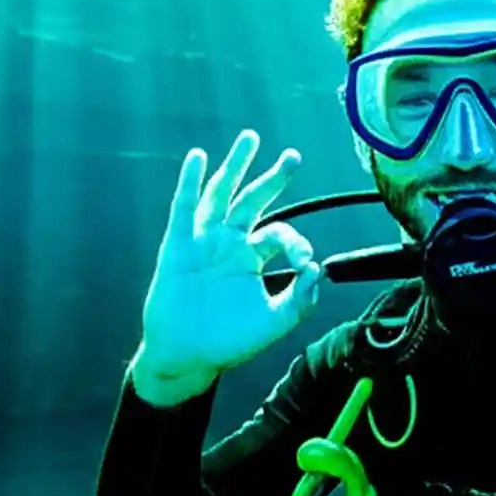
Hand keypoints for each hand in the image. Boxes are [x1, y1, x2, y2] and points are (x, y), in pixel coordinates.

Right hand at [131, 129, 322, 405]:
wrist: (187, 358)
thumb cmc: (228, 341)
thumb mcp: (272, 323)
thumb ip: (298, 300)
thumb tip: (317, 270)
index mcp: (253, 258)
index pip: (281, 234)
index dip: (297, 243)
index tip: (305, 263)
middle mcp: (230, 244)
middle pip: (254, 201)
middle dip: (274, 178)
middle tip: (294, 156)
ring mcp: (204, 242)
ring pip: (222, 195)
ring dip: (235, 166)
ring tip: (250, 138)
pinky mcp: (178, 247)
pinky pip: (185, 209)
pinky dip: (190, 182)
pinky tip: (198, 157)